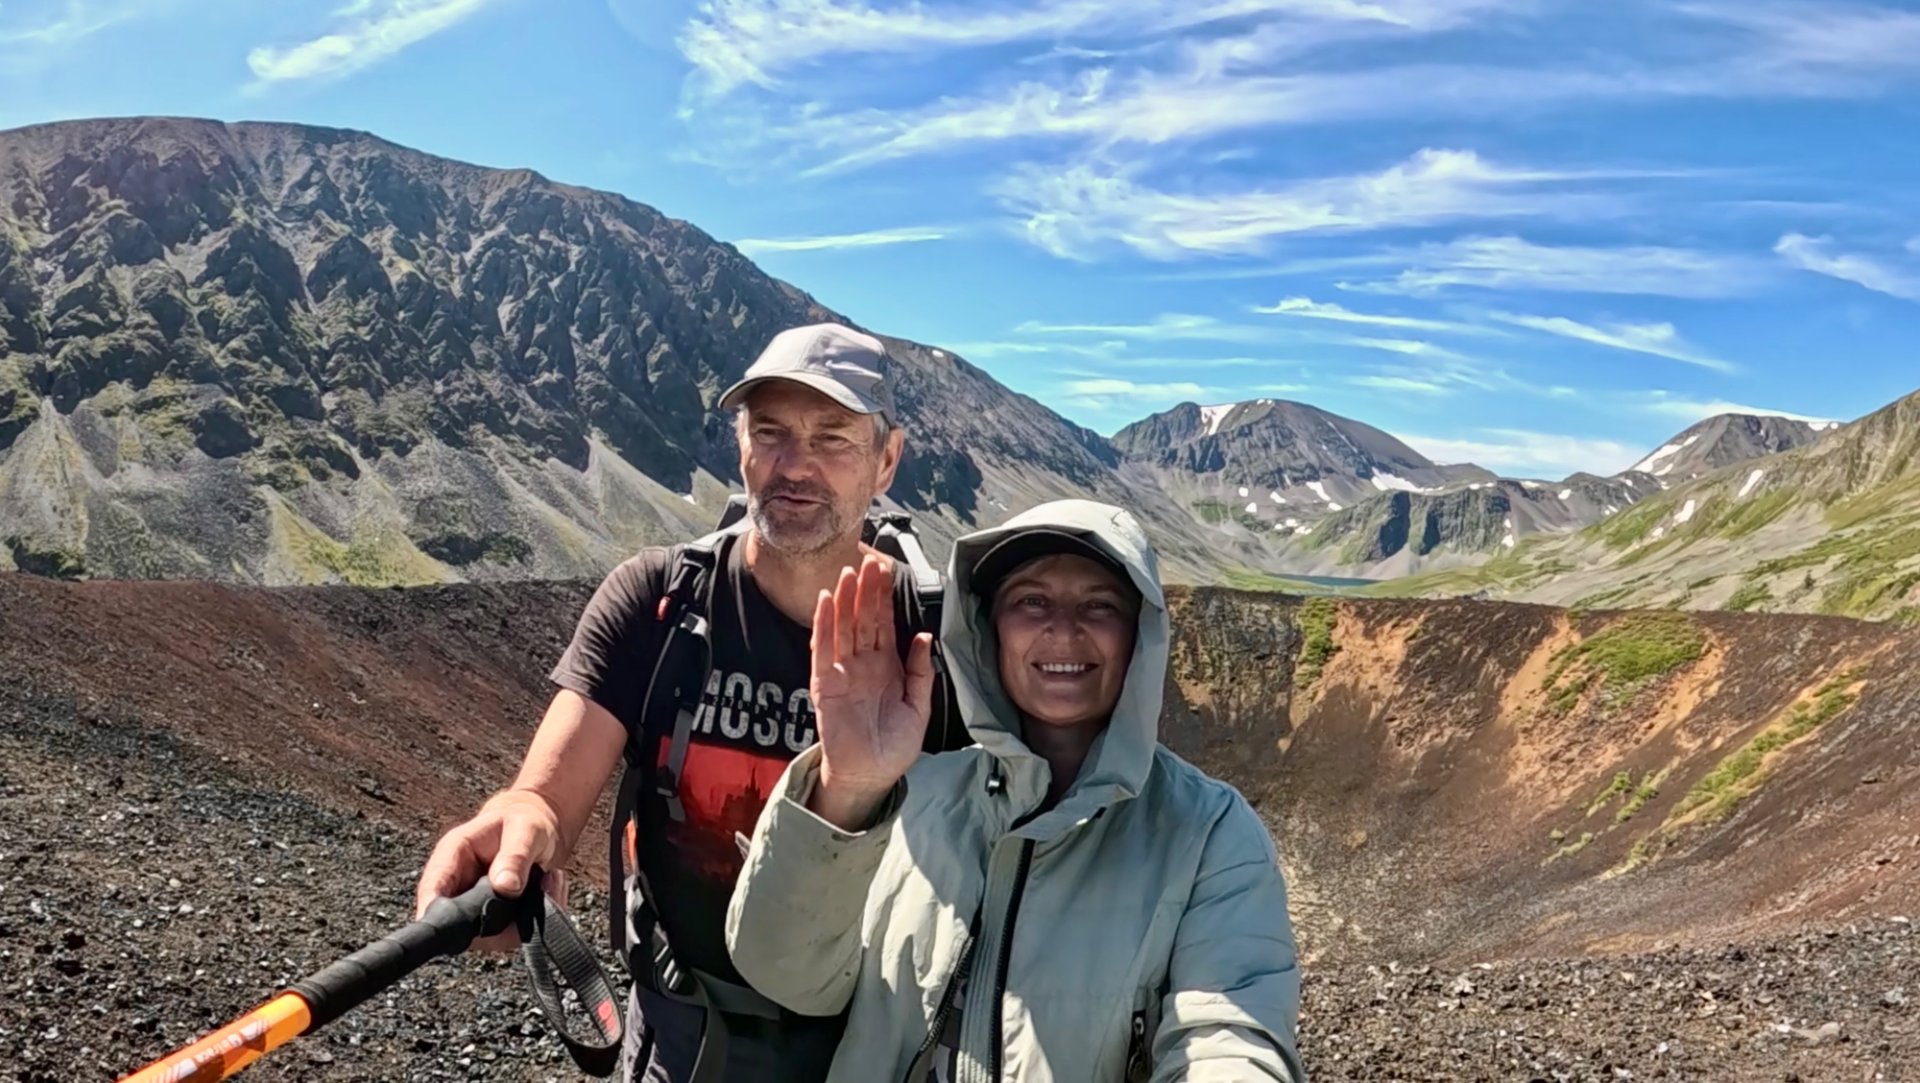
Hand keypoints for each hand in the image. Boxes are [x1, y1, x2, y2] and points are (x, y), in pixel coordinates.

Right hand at [413, 790, 569, 951]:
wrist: (539, 827)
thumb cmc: (524, 821)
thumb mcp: (525, 829)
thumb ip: (515, 856)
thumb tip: (505, 887)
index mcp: (453, 855)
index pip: (432, 888)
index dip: (434, 913)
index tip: (453, 930)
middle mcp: (459, 886)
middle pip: (459, 924)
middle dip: (501, 920)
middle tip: (539, 891)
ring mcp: (476, 907)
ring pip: (490, 935)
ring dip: (526, 919)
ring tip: (550, 882)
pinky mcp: (495, 920)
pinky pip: (511, 935)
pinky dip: (538, 918)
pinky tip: (551, 888)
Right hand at [808, 553, 934, 829]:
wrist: (870, 776)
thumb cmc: (895, 746)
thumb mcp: (919, 707)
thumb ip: (921, 672)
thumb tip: (924, 637)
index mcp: (887, 667)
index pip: (884, 624)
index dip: (884, 598)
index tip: (886, 571)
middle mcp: (863, 664)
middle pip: (863, 619)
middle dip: (866, 591)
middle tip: (868, 561)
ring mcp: (842, 672)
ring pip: (843, 627)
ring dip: (845, 600)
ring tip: (848, 573)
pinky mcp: (825, 684)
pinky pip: (823, 649)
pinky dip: (824, 624)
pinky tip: (827, 602)